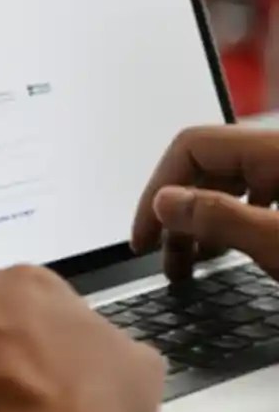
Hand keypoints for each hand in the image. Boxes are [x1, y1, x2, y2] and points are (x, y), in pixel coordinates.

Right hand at [131, 126, 278, 280]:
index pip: (193, 146)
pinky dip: (229, 229)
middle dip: (177, 214)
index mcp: (276, 151)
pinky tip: (225, 253)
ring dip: (200, 226)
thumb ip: (223, 218)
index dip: (159, 188)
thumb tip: (165, 202)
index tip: (146, 233)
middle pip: (208, 170)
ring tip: (187, 265)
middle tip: (161, 257)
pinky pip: (252, 204)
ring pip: (229, 190)